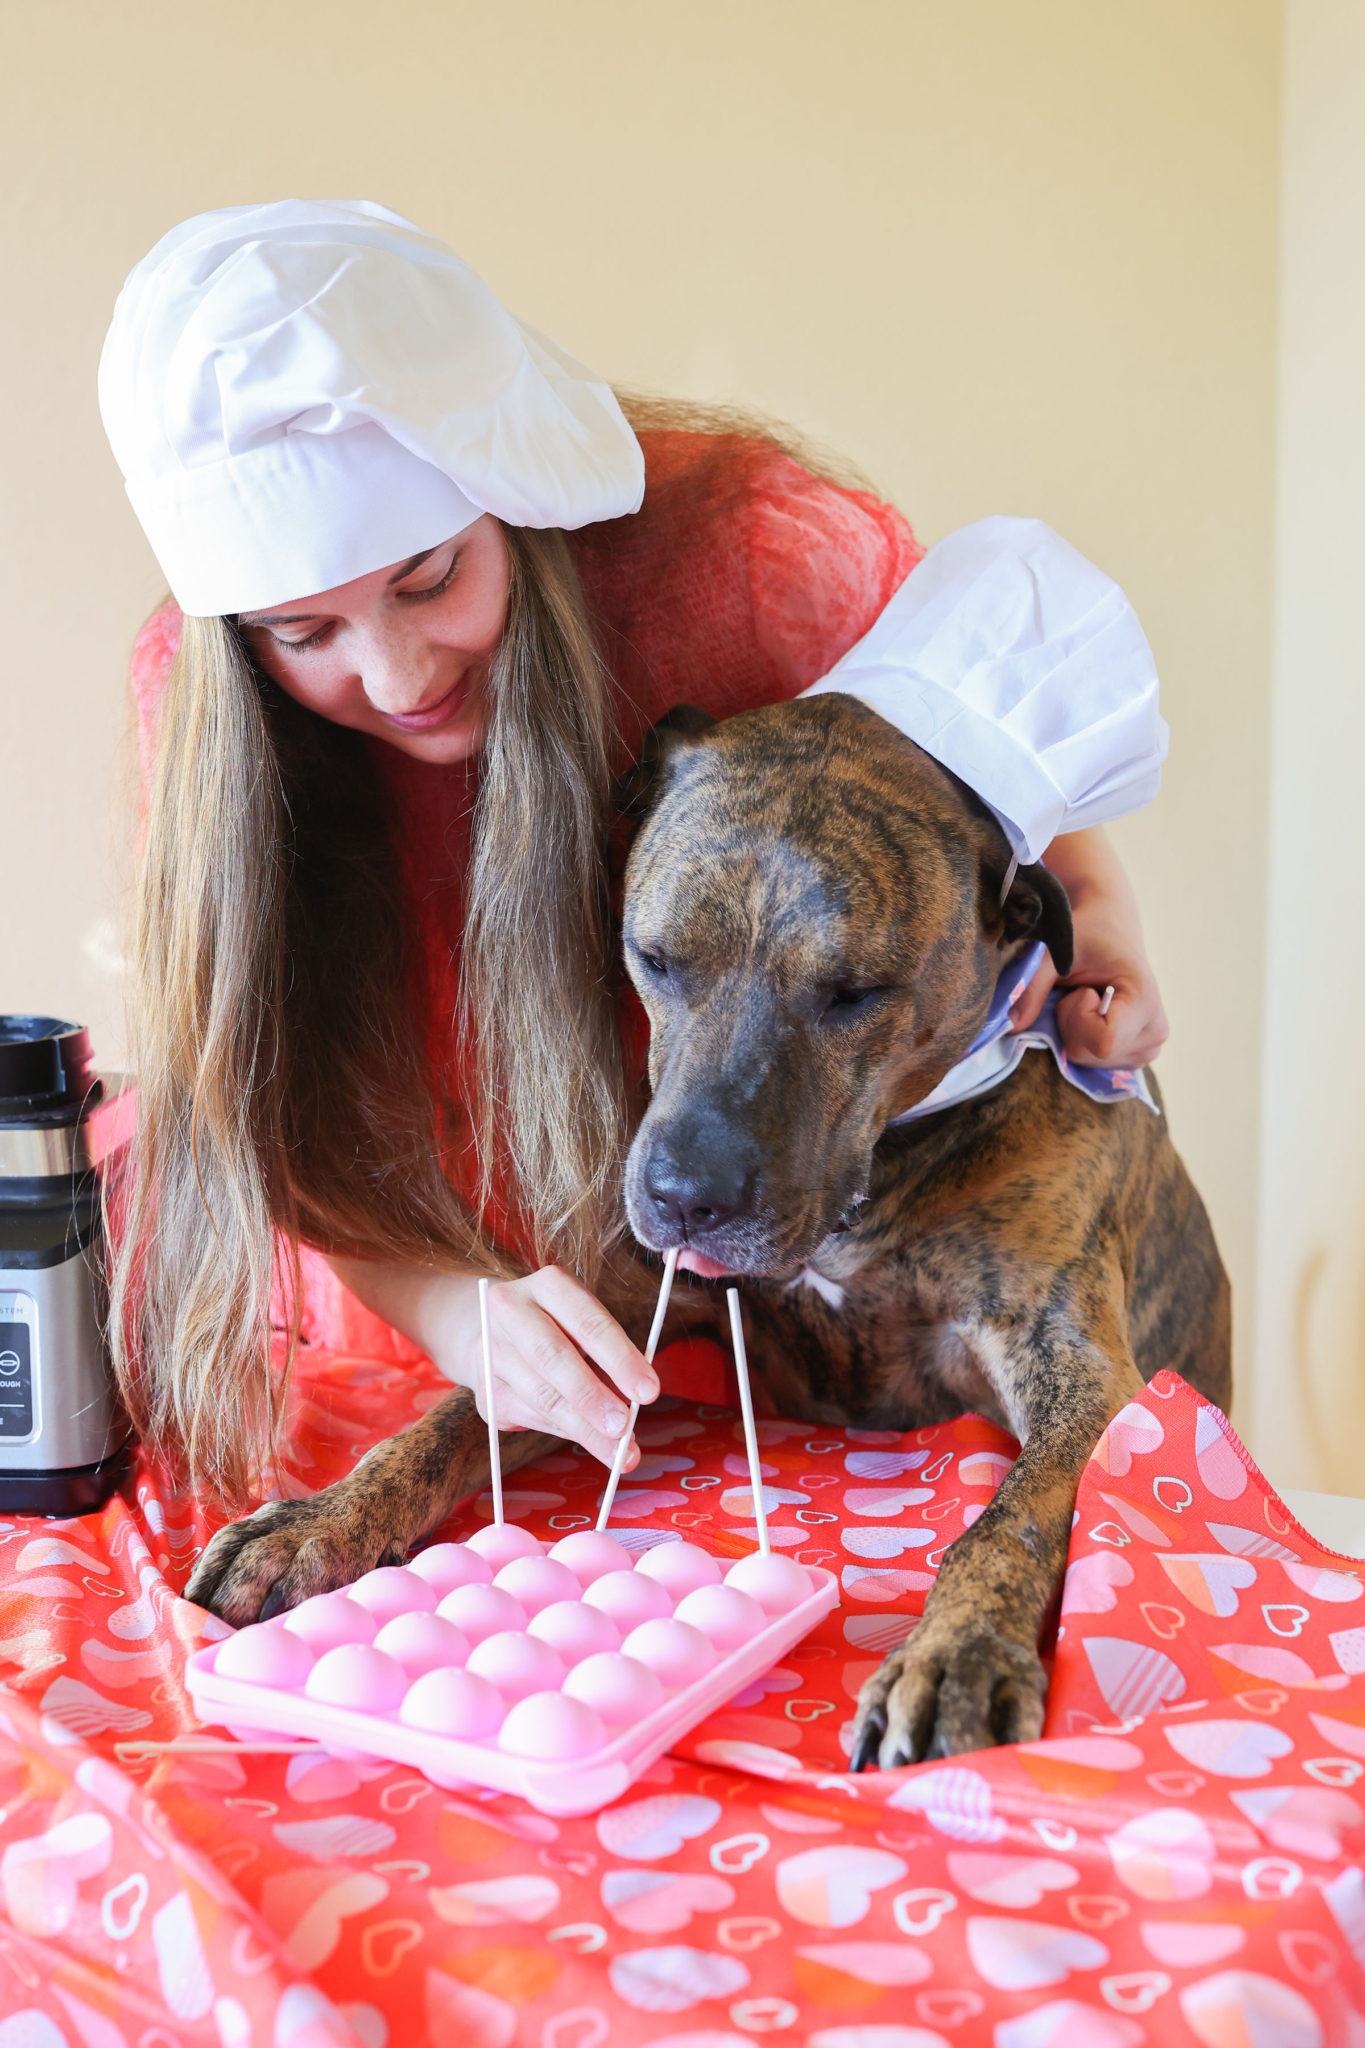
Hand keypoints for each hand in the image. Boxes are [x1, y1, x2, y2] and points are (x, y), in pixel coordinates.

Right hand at [431, 1266, 658, 1470]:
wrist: (486, 1330)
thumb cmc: (555, 1326)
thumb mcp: (582, 1324)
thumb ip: (607, 1358)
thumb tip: (635, 1402)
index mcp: (548, 1285)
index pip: (588, 1322)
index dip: (621, 1359)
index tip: (649, 1392)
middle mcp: (510, 1311)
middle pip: (554, 1358)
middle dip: (593, 1397)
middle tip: (625, 1428)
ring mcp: (491, 1351)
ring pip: (542, 1396)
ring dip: (584, 1429)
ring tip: (619, 1452)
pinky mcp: (484, 1390)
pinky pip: (531, 1416)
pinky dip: (565, 1431)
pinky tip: (589, 1440)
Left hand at [1009, 831, 1167, 1068]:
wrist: (1110, 925)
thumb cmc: (1086, 934)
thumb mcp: (1055, 955)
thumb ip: (1032, 989)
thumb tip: (1010, 1027)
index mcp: (1145, 1002)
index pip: (1102, 1042)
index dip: (1077, 1018)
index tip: (1082, 988)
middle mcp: (1156, 1030)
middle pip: (1092, 1054)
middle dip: (1072, 1024)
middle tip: (1081, 990)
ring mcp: (1151, 1047)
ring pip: (1090, 1061)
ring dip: (1076, 1031)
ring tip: (1090, 998)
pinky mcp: (1140, 1054)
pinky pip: (1096, 1062)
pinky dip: (1083, 1039)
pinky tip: (1094, 1014)